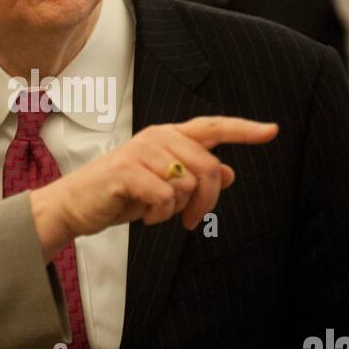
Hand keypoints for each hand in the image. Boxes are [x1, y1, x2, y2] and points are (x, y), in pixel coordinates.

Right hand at [29, 116, 278, 259]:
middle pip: (208, 167)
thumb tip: (229, 172)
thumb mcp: (163, 184)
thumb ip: (194, 175)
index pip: (213, 127)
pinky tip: (142, 215)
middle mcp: (157, 138)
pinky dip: (158, 216)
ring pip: (187, 185)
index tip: (272, 131)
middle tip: (190, 221)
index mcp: (169, 136)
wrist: (76, 206)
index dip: (244, 129)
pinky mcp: (127, 171)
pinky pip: (165, 198)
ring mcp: (141, 152)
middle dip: (206, 201)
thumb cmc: (121, 194)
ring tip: (153, 211)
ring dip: (175, 210)